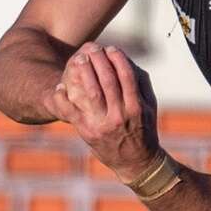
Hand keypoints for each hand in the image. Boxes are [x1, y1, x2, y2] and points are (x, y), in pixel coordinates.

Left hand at [50, 43, 160, 180]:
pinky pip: (72, 112)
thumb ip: (141, 84)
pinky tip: (60, 85)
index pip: (126, 76)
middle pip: (107, 81)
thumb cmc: (143, 130)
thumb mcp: (150, 108)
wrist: (136, 162)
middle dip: (99, 61)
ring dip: (83, 73)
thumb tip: (128, 61)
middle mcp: (120, 115)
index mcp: (136, 107)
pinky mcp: (87, 132)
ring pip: (91, 92)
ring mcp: (102, 124)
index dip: (118, 59)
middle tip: (92, 47)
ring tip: (78, 59)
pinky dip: (64, 98)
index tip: (111, 48)